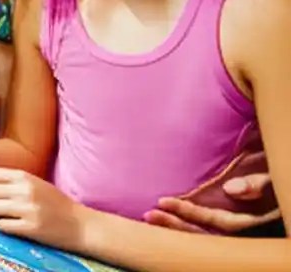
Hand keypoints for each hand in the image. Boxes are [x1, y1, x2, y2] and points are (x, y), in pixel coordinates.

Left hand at [0, 167, 92, 250]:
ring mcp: (27, 209)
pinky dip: (1, 226)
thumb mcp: (33, 184)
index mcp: (24, 177)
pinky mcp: (30, 228)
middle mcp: (24, 191)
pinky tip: (10, 224)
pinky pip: (1, 225)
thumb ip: (9, 182)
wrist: (81, 224)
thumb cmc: (54, 203)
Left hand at [146, 173, 280, 233]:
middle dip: (176, 229)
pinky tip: (169, 225)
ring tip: (152, 221)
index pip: (218, 223)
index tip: (162, 201)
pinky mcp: (238, 238)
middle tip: (148, 216)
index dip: (189, 213)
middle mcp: (248, 239)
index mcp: (257, 226)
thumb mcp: (278, 183)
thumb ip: (259, 185)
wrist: (286, 199)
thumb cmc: (283, 188)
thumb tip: (230, 189)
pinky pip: (209, 239)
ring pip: (206, 242)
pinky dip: (188, 232)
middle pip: (207, 239)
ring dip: (178, 232)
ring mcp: (242, 241)